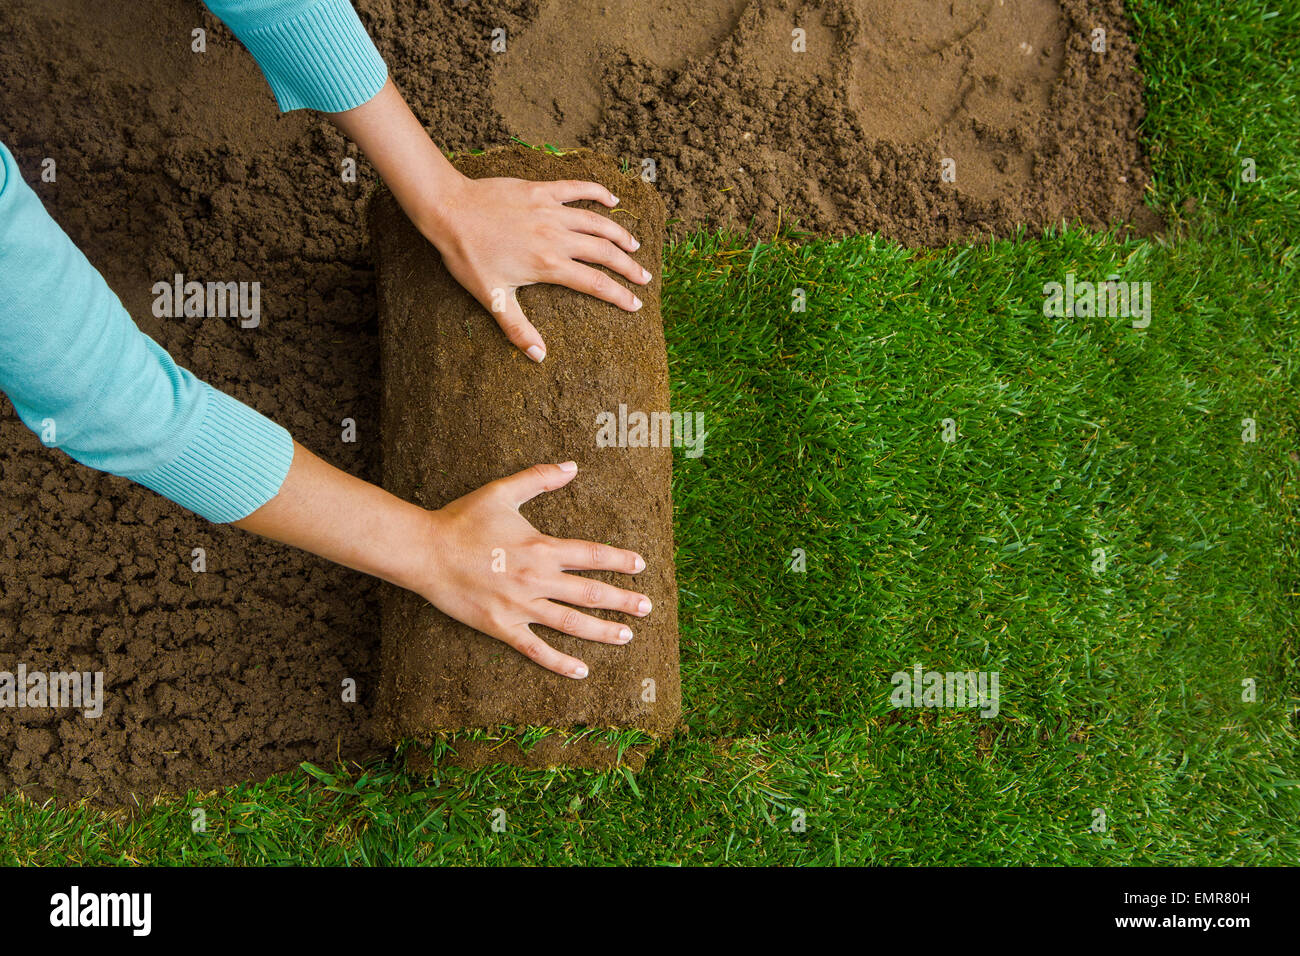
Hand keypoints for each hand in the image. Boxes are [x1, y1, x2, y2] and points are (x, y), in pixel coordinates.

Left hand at [415, 174, 651, 361]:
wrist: (449, 211)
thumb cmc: (467, 256)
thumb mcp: (492, 298)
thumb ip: (518, 328)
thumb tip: (538, 356)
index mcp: (548, 265)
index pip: (594, 283)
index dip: (619, 295)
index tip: (635, 305)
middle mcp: (556, 237)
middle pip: (604, 253)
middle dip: (628, 267)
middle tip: (645, 278)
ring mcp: (550, 211)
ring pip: (597, 222)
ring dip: (619, 234)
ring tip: (634, 245)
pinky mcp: (541, 191)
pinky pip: (577, 189)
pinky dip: (597, 192)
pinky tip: (611, 199)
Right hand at [417, 461, 651, 677]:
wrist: (425, 552)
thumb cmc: (462, 520)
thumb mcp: (501, 491)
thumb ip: (539, 479)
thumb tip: (571, 466)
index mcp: (540, 547)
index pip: (591, 555)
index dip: (619, 560)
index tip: (640, 565)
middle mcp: (536, 579)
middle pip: (590, 593)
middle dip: (623, 601)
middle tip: (647, 607)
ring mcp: (520, 606)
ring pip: (571, 623)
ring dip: (603, 631)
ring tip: (627, 636)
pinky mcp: (501, 627)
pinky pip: (536, 650)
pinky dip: (561, 663)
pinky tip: (582, 671)